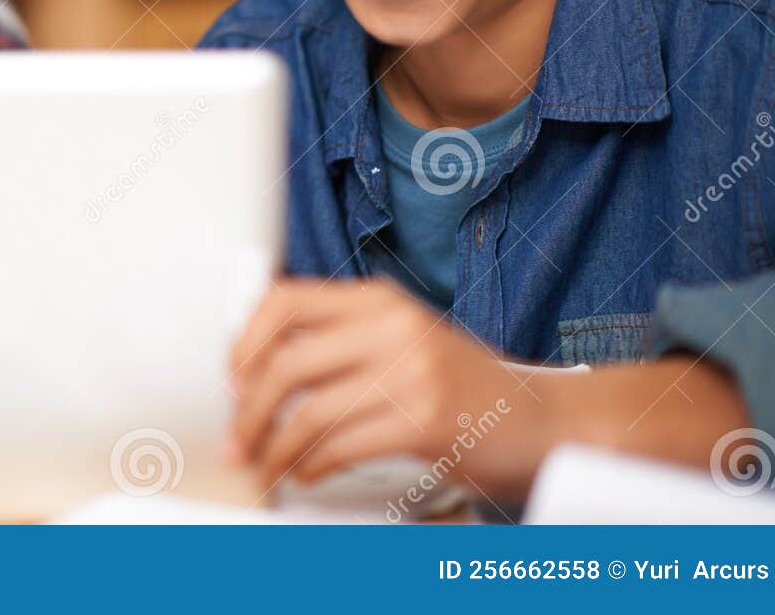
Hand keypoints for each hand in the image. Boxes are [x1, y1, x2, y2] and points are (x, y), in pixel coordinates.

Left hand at [228, 277, 554, 500]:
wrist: (543, 420)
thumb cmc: (463, 385)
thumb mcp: (402, 339)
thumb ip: (340, 340)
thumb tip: (256, 364)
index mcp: (379, 300)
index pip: (284, 300)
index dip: (244, 341)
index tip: (231, 377)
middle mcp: (392, 328)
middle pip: (284, 363)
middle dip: (246, 411)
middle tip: (236, 439)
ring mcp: (410, 374)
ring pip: (306, 413)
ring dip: (273, 450)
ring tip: (264, 467)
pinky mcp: (423, 423)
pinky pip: (339, 447)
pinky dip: (309, 467)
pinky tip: (304, 473)